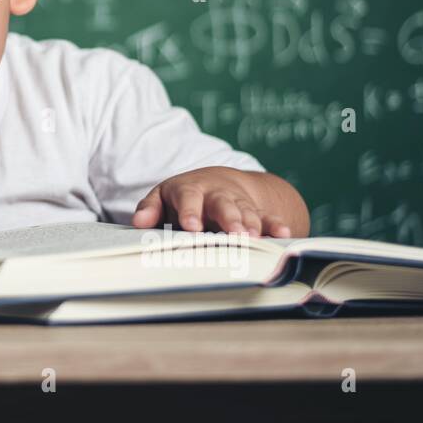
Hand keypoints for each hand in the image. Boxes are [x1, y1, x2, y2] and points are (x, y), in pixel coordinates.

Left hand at [131, 166, 293, 237]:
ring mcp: (239, 203)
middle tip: (235, 235)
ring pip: (247, 212)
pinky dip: (277, 226)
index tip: (190, 228)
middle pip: (223, 204)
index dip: (190, 212)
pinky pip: (268, 218)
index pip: (189, 198)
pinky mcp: (257, 213)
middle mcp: (217, 195)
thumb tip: (138, 222)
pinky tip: (285, 236)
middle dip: (229, 219)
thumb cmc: (184, 196)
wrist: (219, 182)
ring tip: (255, 240)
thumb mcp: (163, 197)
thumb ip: (150, 208)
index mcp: (191, 190)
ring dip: (253, 225)